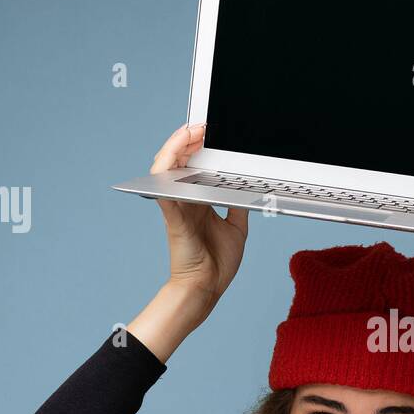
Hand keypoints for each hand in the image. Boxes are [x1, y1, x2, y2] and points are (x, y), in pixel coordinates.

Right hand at [150, 123, 248, 308]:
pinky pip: (164, 186)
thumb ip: (239, 206)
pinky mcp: (174, 214)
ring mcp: (177, 205)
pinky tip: (179, 151)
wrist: (207, 287)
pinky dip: (168, 166)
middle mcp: (185, 200)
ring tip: (192, 131)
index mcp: (199, 201)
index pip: (193, 165)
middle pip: (178, 160)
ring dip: (177, 145)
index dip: (198, 146)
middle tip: (204, 125)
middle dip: (188, 138)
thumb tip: (249, 189)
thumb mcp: (238, 228)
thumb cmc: (218, 263)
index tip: (211, 131)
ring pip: (166, 166)